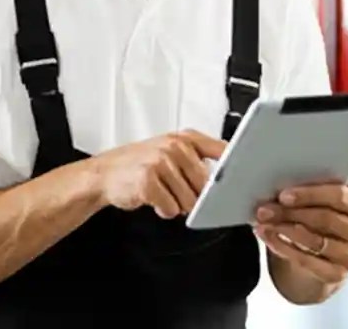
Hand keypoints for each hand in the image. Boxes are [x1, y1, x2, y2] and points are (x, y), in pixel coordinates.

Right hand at [92, 130, 225, 218]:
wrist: (106, 172)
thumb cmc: (142, 163)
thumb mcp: (172, 151)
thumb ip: (199, 159)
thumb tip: (228, 178)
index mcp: (186, 138)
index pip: (222, 151)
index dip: (235, 167)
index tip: (240, 180)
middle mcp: (175, 147)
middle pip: (206, 186)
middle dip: (195, 196)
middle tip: (178, 190)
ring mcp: (160, 163)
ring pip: (189, 201)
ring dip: (177, 204)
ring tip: (163, 192)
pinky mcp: (148, 182)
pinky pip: (170, 208)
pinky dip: (164, 210)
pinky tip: (154, 199)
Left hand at [254, 148, 347, 285]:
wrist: (326, 254)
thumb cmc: (328, 214)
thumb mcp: (336, 191)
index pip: (341, 197)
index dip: (311, 194)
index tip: (285, 194)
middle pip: (326, 219)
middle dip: (291, 212)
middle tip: (265, 207)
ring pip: (314, 241)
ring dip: (283, 230)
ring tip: (263, 221)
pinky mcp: (337, 275)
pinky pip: (307, 262)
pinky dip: (284, 248)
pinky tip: (269, 237)